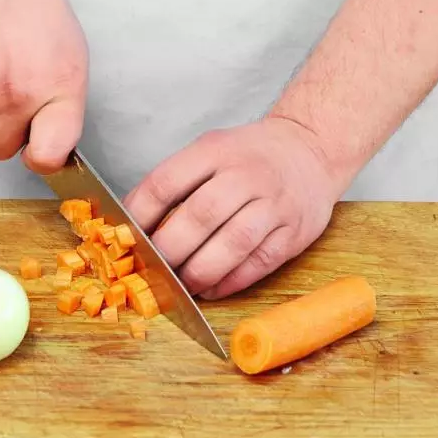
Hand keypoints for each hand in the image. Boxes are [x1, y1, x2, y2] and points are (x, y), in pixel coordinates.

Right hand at [0, 0, 88, 173]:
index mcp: (57, 91)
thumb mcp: (71, 60)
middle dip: (5, 132)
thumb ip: (62, 108)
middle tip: (14, 100)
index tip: (38, 151)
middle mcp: (17, 96)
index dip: (41, 159)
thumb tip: (50, 143)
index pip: (47, 156)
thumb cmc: (35, 11)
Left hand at [123, 118, 341, 299]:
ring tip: (181, 285)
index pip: (166, 183)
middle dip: (169, 250)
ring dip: (200, 272)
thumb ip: (175, 182)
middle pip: (199, 217)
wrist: (311, 149)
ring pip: (233, 244)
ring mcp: (274, 204)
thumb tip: (132, 224)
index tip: (125, 239)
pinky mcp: (295, 232)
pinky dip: (231, 282)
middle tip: (153, 269)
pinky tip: (212, 289)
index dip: (139, 216)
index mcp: (214, 151)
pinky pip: (259, 263)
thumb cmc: (249, 156)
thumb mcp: (209, 151)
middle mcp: (246, 174)